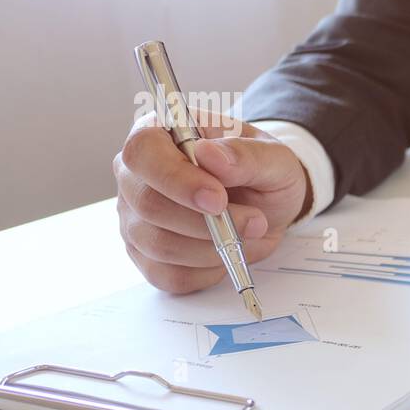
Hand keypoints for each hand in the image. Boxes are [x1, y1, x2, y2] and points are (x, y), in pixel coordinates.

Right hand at [113, 111, 310, 292]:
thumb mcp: (274, 156)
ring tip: (248, 233)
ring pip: (159, 244)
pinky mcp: (146, 255)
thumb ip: (246, 154)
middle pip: (147, 204)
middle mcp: (136, 176)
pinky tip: (226, 252)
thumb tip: (210, 154)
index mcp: (159, 134)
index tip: (217, 198)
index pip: (142, 151)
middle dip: (206, 222)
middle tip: (254, 221)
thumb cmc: (262, 171)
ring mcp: (135, 218)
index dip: (176, 178)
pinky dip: (207, 271)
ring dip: (213, 247)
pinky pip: (169, 275)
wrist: (268, 204)